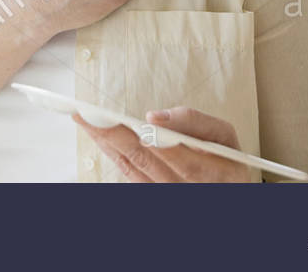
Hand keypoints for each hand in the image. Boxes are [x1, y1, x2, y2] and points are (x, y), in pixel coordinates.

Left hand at [72, 106, 250, 181]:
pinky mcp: (151, 193)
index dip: (161, 143)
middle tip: (88, 113)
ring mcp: (166, 194)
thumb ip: (196, 122)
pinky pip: (126, 173)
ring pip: (131, 167)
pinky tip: (95, 134)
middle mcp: (186, 189)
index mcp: (213, 173)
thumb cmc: (223, 157)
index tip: (141, 124)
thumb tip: (154, 117)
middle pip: (146, 161)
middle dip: (115, 135)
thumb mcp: (224, 136)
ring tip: (83, 117)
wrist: (221, 189)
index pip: (183, 159)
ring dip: (105, 141)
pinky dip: (110, 152)